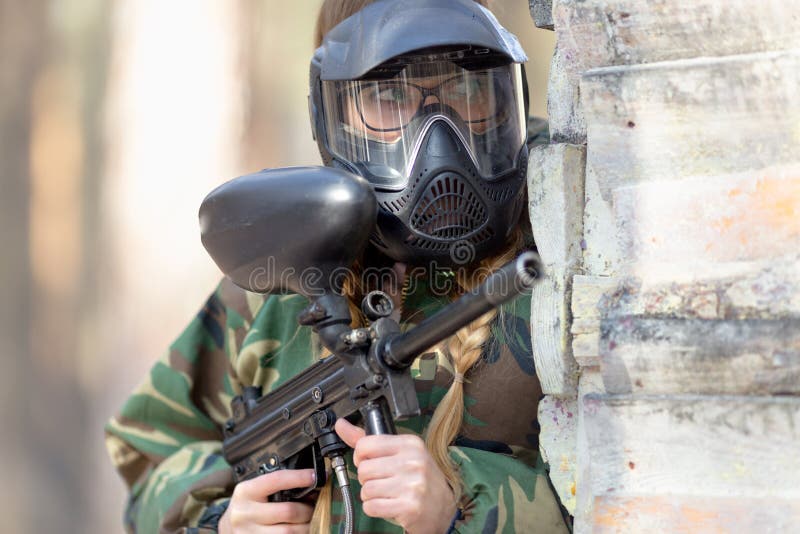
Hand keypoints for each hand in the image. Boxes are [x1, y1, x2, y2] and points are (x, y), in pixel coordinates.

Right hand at [218, 469, 314, 532]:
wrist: (228, 528)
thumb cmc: (246, 506)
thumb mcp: (254, 491)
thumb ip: (276, 487)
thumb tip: (309, 485)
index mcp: (246, 492)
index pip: (276, 480)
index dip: (299, 477)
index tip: (315, 475)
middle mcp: (245, 513)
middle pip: (288, 511)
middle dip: (307, 509)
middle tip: (314, 507)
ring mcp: (249, 533)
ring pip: (289, 531)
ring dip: (305, 526)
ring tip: (308, 521)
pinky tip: (298, 530)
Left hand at [335, 419, 456, 533]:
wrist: (444, 508)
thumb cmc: (420, 479)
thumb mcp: (401, 453)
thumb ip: (369, 441)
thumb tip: (341, 425)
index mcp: (411, 443)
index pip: (366, 444)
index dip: (361, 457)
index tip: (369, 462)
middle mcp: (413, 461)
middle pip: (364, 469)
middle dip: (367, 479)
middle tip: (382, 481)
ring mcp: (412, 485)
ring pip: (366, 489)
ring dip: (370, 495)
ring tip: (386, 494)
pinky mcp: (409, 507)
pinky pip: (371, 506)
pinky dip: (374, 508)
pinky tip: (388, 505)